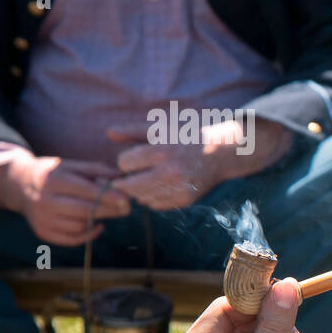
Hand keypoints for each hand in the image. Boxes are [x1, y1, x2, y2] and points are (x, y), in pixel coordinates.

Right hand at [3, 151, 129, 245]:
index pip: (87, 191)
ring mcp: (42, 219)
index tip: (127, 199)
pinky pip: (72, 239)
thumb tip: (123, 178)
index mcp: (52, 180)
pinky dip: (89, 234)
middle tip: (126, 209)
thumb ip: (97, 170)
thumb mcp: (71, 165)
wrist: (20, 185)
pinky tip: (97, 225)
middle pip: (85, 210)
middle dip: (110, 210)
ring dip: (97, 219)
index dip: (110, 196)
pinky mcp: (42, 232)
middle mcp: (44, 200)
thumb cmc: (53, 174)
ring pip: (80, 226)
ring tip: (104, 210)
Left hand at [113, 121, 240, 209]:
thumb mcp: (162, 128)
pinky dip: (153, 197)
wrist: (222, 152)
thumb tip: (108, 133)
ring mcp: (179, 188)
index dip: (125, 160)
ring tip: (148, 178)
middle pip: (129, 186)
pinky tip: (160, 186)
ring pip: (141, 197)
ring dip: (139, 190)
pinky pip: (156, 205)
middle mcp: (170, 172)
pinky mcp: (185, 199)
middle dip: (126, 180)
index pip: (124, 163)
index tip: (133, 158)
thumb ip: (133, 131)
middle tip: (132, 173)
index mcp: (161, 151)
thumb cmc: (188, 135)